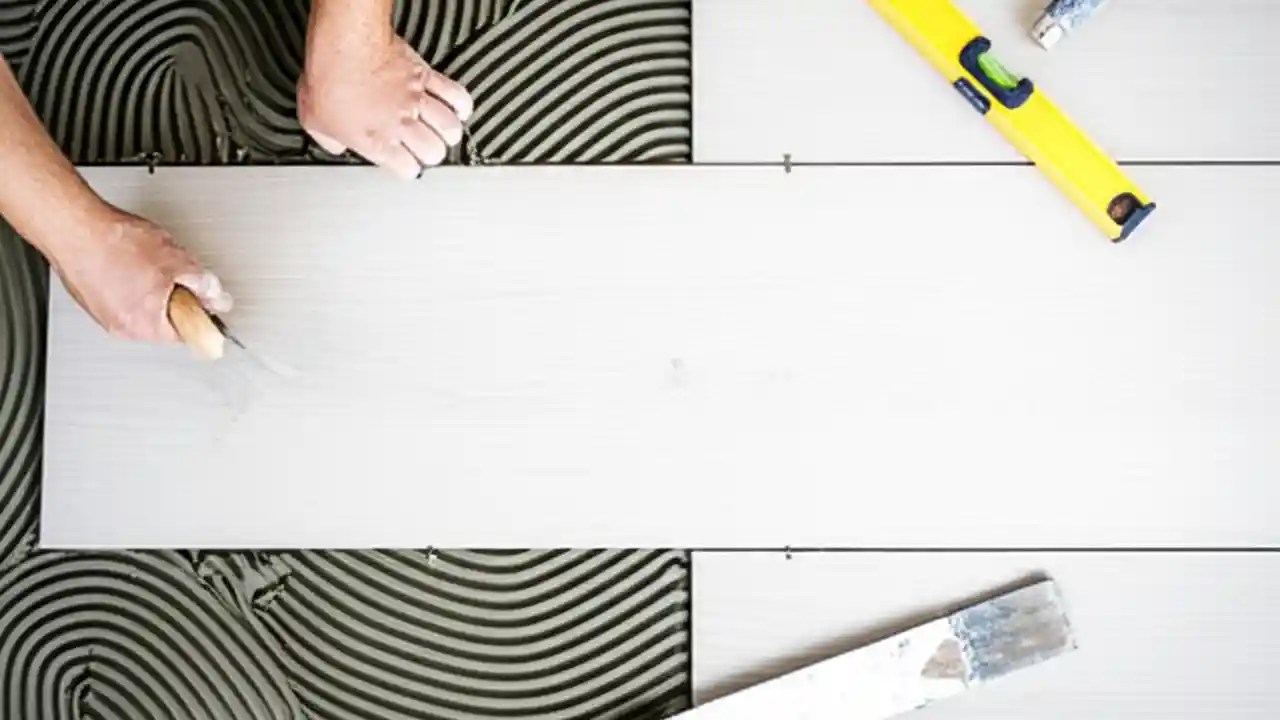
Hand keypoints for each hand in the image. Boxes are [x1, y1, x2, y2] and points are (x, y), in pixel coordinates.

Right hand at [50, 208, 231, 342]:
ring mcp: (102, 313)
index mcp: (145, 325)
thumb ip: (205, 285)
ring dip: (151, 289)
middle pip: (164, 321)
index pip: (186, 334)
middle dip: (174, 298)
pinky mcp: (91, 298)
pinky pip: (121, 296)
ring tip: (145, 263)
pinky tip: (128, 260)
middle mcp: (121, 327)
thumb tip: (219, 299)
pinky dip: (129, 282)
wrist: (74, 226)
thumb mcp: (178, 262)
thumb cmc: (116, 243)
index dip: (199, 313)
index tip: (203, 302)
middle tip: (171, 273)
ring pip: (142, 307)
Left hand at [297, 9, 473, 178]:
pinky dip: (461, 105)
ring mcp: (416, 101)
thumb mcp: (314, 122)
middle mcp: (401, 126)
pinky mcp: (425, 76)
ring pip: (449, 127)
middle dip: (432, 153)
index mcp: (377, 142)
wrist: (344, 48)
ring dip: (448, 133)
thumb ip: (330, 140)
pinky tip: (460, 109)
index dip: (408, 169)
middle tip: (427, 149)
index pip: (407, 169)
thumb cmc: (329, 81)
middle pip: (434, 151)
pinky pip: (454, 94)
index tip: (405, 164)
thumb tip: (334, 145)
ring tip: (446, 133)